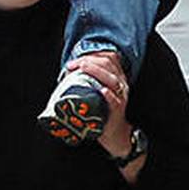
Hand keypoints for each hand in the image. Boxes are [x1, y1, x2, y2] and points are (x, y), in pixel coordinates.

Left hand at [66, 51, 137, 166]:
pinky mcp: (117, 110)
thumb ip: (89, 82)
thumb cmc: (104, 112)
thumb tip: (68, 74)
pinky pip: (115, 100)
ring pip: (112, 79)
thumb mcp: (98, 93)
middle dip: (88, 61)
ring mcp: (120, 97)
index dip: (91, 56)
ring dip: (95, 71)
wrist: (115, 134)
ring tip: (82, 69)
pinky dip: (108, 95)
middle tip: (72, 65)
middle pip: (108, 64)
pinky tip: (102, 90)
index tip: (74, 61)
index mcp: (116, 77)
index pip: (108, 58)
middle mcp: (121, 84)